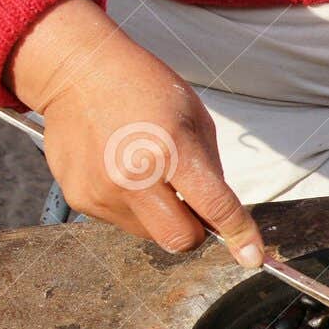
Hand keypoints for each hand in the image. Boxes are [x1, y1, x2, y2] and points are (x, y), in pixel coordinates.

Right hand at [6, 0, 263, 265]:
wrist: (77, 72)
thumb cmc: (142, 88)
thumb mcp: (195, 118)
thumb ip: (210, 170)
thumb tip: (221, 216)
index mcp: (171, 150)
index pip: (215, 207)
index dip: (239, 236)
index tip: (251, 256)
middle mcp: (133, 177)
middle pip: (180, 239)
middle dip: (195, 229)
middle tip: (190, 202)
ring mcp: (103, 192)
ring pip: (151, 234)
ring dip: (160, 215)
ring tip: (146, 172)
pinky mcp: (80, 199)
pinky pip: (122, 222)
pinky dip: (132, 206)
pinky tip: (121, 171)